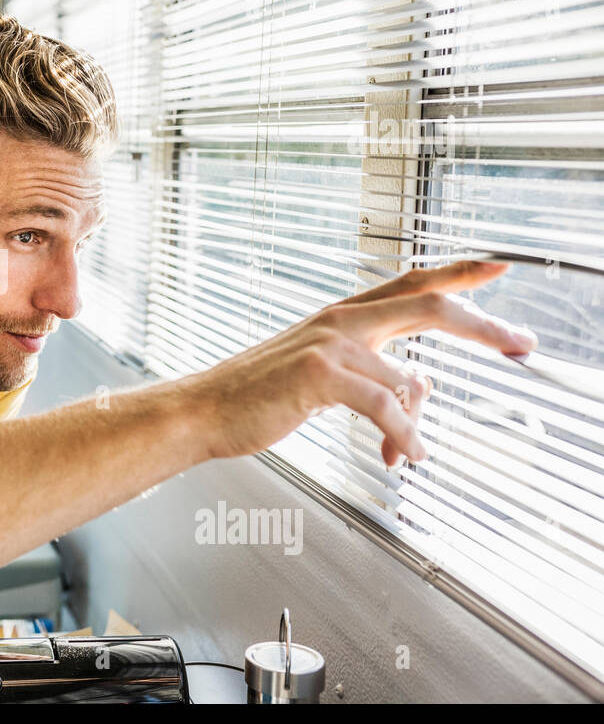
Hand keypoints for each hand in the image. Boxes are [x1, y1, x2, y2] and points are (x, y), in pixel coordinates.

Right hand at [189, 260, 536, 465]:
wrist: (203, 410)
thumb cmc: (255, 397)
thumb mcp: (319, 377)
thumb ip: (368, 374)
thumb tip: (413, 392)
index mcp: (340, 317)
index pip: (410, 282)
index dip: (458, 272)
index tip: (498, 267)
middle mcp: (339, 321)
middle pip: (429, 305)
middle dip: (484, 325)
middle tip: (521, 341)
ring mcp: (328, 344)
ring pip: (407, 378)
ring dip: (415, 424)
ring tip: (405, 453)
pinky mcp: (319, 374)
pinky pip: (385, 406)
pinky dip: (402, 437)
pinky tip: (403, 456)